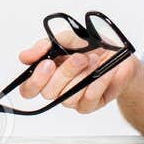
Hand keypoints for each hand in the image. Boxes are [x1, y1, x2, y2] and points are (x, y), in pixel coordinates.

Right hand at [16, 35, 141, 114]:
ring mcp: (73, 99)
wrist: (119, 54)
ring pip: (69, 97)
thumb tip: (25, 57)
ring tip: (94, 60)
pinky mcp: (90, 105)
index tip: (48, 63)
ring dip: (83, 75)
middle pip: (49, 93)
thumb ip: (45, 46)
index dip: (35, 80)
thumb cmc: (90, 46)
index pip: (29, 89)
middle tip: (80, 57)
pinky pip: (89, 98)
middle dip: (65, 73)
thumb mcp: (67, 38)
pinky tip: (105, 71)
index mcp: (47, 75)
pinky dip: (98, 82)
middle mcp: (57, 90)